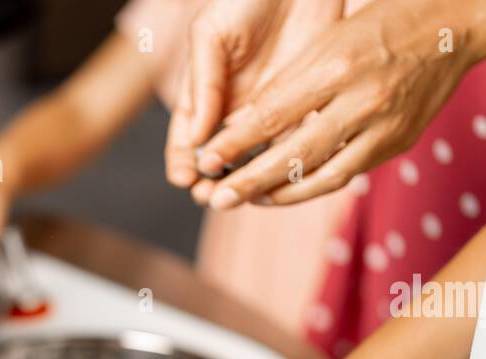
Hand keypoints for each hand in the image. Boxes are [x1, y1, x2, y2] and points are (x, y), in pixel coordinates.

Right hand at [165, 0, 343, 191]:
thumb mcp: (211, 34)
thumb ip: (203, 84)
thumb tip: (194, 137)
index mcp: (206, 93)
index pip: (187, 138)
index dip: (182, 161)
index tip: (183, 178)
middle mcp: (235, 108)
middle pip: (219, 157)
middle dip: (211, 181)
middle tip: (208, 196)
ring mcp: (269, 110)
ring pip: (255, 158)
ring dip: (246, 181)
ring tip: (238, 194)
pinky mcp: (303, 106)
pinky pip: (293, 142)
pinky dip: (283, 164)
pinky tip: (277, 177)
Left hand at [181, 0, 485, 207]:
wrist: (457, 24)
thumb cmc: (383, 22)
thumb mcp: (328, 39)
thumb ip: (286, 83)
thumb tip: (240, 124)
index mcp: (337, 67)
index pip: (273, 116)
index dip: (236, 144)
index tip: (206, 161)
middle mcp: (362, 102)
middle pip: (294, 155)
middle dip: (250, 182)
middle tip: (218, 200)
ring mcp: (384, 128)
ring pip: (322, 177)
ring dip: (281, 194)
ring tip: (249, 201)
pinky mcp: (397, 144)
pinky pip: (347, 175)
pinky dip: (313, 186)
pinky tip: (287, 191)